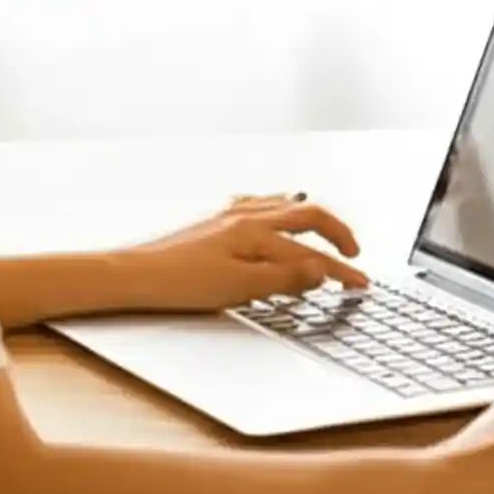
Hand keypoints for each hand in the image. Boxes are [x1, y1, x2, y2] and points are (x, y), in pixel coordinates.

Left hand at [115, 195, 368, 311]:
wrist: (132, 274)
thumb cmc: (178, 283)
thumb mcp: (238, 288)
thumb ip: (284, 278)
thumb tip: (321, 270)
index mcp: (256, 231)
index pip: (311, 252)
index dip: (341, 270)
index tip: (361, 283)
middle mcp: (245, 215)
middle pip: (305, 213)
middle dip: (335, 231)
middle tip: (353, 253)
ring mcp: (227, 214)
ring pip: (282, 204)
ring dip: (309, 217)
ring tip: (324, 230)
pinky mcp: (212, 220)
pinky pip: (258, 204)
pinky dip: (278, 210)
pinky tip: (272, 217)